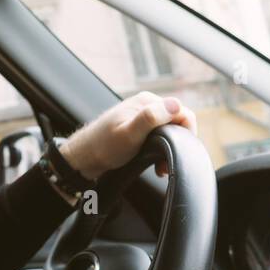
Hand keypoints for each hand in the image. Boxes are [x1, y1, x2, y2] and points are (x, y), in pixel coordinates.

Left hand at [58, 92, 197, 179]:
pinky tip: (155, 164)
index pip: (182, 112)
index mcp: (147, 101)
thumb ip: (151, 118)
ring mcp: (142, 115)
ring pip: (169, 131)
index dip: (186, 134)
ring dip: (170, 149)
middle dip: (179, 144)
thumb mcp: (129, 134)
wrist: (83, 158)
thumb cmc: (103, 147)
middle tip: (166, 165)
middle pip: (177, 122)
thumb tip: (176, 105)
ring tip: (160, 167)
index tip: (178, 153)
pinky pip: (159, 136)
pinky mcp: (138, 127)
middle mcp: (146, 105)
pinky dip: (161, 150)